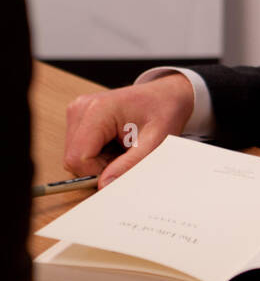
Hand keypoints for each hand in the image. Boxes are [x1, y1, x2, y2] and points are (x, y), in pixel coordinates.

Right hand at [64, 74, 194, 188]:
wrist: (166, 96)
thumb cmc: (163, 112)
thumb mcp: (154, 142)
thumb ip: (129, 164)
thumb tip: (104, 185)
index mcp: (97, 110)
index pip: (77, 158)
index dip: (97, 172)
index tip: (122, 166)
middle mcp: (81, 108)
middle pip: (73, 158)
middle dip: (99, 166)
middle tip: (126, 154)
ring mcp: (77, 111)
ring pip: (75, 156)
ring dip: (98, 161)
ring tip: (122, 147)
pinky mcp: (78, 117)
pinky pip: (79, 149)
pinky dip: (97, 153)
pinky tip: (115, 143)